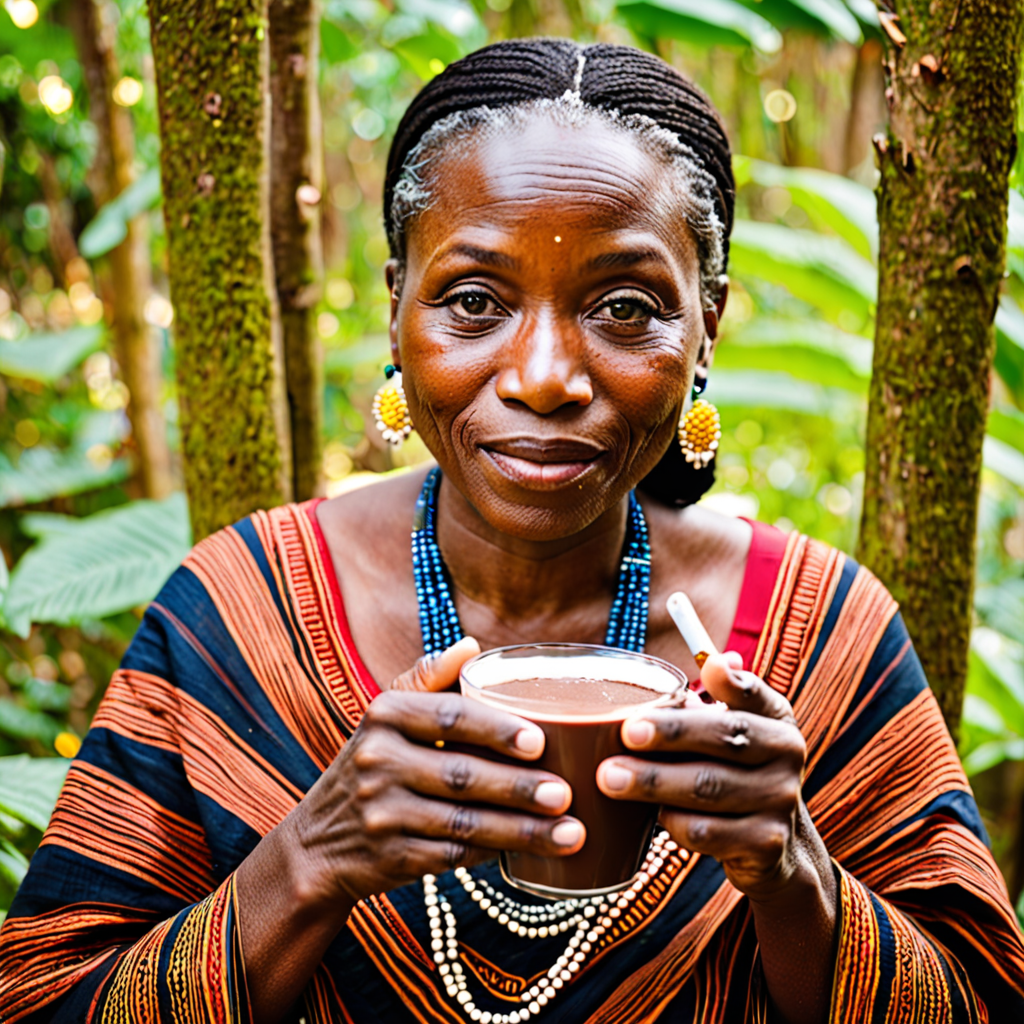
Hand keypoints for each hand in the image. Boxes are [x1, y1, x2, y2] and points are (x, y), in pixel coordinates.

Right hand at [285, 637, 584, 909]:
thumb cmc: (374, 763)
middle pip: (461, 774)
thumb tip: (473, 646)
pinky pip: (454, 858)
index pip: (448, 716)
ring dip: (522, 830)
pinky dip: (495, 854)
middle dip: (519, 787)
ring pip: (464, 823)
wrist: (319, 842)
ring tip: (571, 833)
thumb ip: (428, 678)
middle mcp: (378, 762)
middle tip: (567, 793)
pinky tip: (534, 854)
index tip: (540, 739)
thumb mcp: (387, 715)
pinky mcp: (390, 859)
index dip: (496, 728)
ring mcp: (381, 814)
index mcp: (384, 714)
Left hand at [596, 651, 821, 901]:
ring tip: (610, 778)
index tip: (690, 679)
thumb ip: (720, 698)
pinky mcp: (766, 846)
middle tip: (625, 734)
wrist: (776, 849)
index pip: (750, 693)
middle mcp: (786, 756)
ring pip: (708, 788)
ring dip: (654, 782)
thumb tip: (715, 662)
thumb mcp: (735, 733)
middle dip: (670, 734)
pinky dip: (673, 822)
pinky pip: (706, 831)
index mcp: (776, 720)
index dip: (726, 683)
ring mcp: (780, 802)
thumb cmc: (736, 774)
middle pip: (724, 738)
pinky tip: (654, 815)